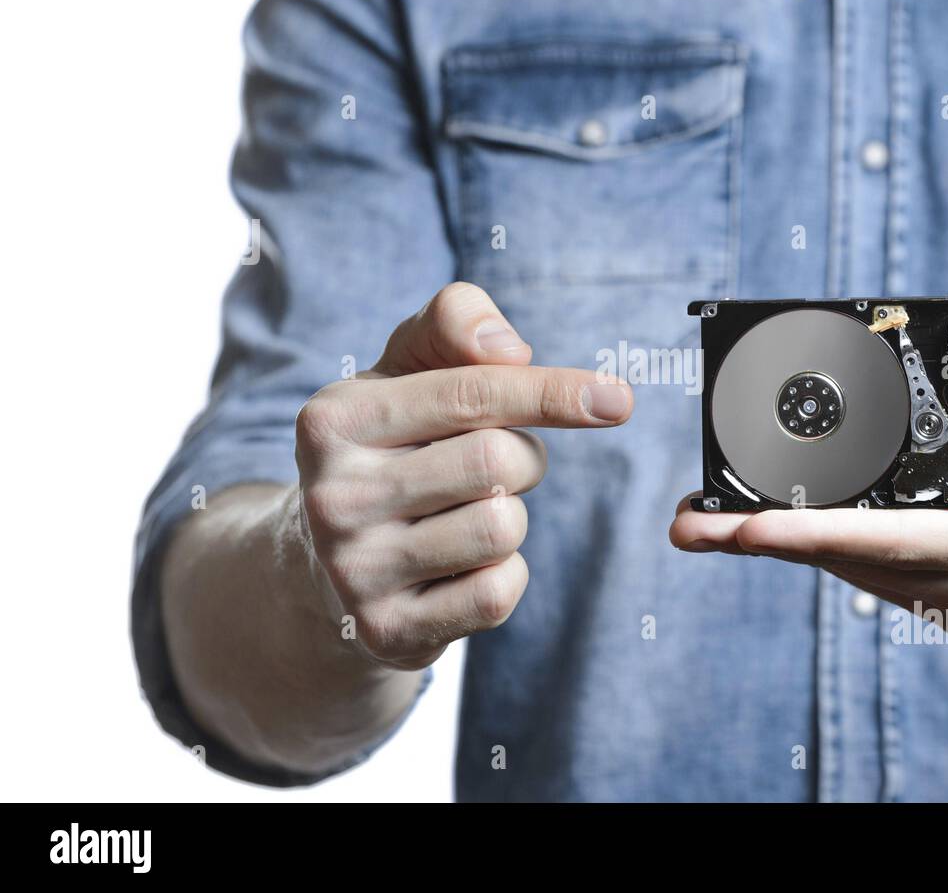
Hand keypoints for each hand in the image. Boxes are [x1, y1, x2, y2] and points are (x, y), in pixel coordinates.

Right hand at [295, 282, 632, 668]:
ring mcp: (353, 570)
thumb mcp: (407, 369)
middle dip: (523, 458)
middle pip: (498, 461)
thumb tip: (509, 350)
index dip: (554, 393)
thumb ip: (454, 323)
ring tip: (464, 513)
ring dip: (511, 516)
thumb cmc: (394, 444)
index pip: (471, 394)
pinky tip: (459, 566)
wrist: (325, 562)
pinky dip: (503, 574)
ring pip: (503, 528)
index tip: (617, 399)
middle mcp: (332, 496)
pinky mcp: (386, 629)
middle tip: (492, 466)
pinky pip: (497, 593)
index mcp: (335, 419)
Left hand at [670, 301, 947, 629]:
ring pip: (851, 576)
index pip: (897, 539)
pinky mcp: (947, 605)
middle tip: (687, 523)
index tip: (744, 522)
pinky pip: (867, 577)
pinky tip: (766, 525)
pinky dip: (816, 549)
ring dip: (780, 547)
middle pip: (852, 565)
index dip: (814, 530)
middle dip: (764, 542)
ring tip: (705, 521)